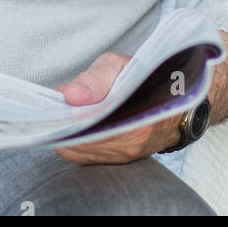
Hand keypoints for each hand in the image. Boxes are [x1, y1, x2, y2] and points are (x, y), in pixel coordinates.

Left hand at [53, 52, 183, 163]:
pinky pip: (87, 157)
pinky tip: (71, 127)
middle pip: (82, 144)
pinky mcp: (119, 159)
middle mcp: (131, 145)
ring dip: (68, 136)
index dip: (68, 120)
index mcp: (135, 122)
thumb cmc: (143, 78)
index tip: (57, 106)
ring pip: (82, 153)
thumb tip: (69, 96)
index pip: (90, 130)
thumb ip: (93, 80)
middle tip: (56, 108)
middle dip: (64, 127)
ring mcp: (125, 155)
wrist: (171, 99)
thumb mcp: (118, 66)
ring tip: (62, 115)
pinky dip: (75, 143)